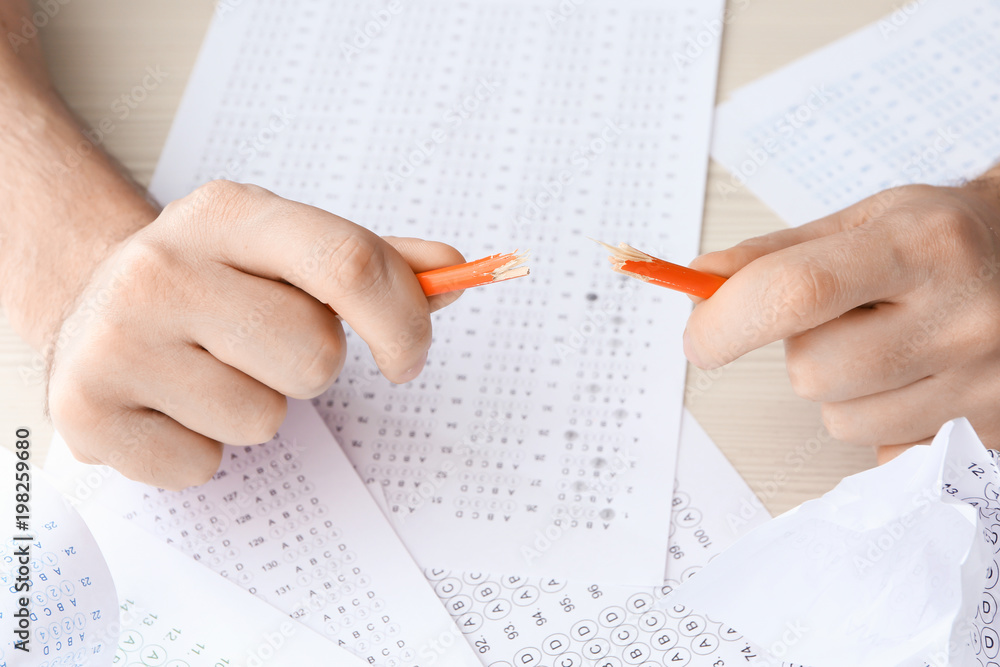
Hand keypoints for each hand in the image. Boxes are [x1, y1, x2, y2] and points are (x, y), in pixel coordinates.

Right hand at [47, 181, 463, 488]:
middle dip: (311, 368)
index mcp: (229, 212)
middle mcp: (162, 264)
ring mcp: (115, 338)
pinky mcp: (85, 410)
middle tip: (263, 348)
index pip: (349, 263)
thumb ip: (375, 262)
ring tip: (208, 373)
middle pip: (315, 355)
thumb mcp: (285, 251)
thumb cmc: (213, 282)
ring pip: (263, 418)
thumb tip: (455, 273)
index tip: (409, 358)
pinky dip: (200, 450)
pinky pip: (202, 466)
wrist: (93, 306)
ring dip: (255, 408)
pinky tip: (170, 406)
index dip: (402, 322)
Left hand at [684, 182, 999, 462]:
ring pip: (841, 420)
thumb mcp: (862, 220)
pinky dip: (879, 420)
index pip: (795, 292)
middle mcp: (962, 315)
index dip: (728, 322)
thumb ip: (773, 255)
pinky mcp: (987, 430)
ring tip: (884, 344)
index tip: (700, 338)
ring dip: (839, 390)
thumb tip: (702, 283)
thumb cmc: (940, 239)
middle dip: (802, 350)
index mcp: (920, 246)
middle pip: (813, 372)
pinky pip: (883, 449)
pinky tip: (912, 377)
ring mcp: (982, 382)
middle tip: (841, 319)